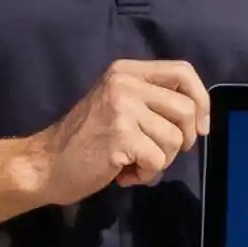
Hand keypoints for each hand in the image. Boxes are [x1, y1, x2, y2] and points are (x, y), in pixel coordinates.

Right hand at [33, 60, 210, 205]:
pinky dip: (146, 175)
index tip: (200, 127)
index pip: (183, 72)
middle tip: (159, 153)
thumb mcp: (119, 105)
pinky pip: (159, 160)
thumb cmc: (87, 139)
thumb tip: (199, 114)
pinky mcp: (121, 135)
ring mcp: (123, 107)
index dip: (201, 100)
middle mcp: (125, 82)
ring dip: (160, 161)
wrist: (46, 164)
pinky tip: (124, 175)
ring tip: (134, 164)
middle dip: (183, 140)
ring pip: (175, 139)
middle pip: (186, 108)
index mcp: (127, 71)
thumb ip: (152, 100)